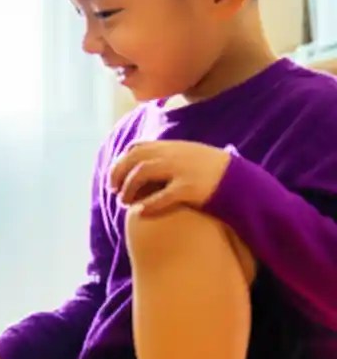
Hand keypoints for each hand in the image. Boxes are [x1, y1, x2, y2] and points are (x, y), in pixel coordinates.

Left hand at [108, 140, 231, 215]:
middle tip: (114, 191)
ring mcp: (182, 170)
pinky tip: (141, 212)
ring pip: (143, 173)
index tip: (115, 177)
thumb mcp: (189, 157)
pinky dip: (148, 204)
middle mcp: (175, 155)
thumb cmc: (212, 173)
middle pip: (134, 159)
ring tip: (125, 203)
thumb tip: (143, 162)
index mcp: (173, 146)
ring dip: (129, 189)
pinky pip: (163, 196)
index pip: (137, 147)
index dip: (121, 162)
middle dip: (119, 174)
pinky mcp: (191, 188)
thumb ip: (167, 156)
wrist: (243, 182)